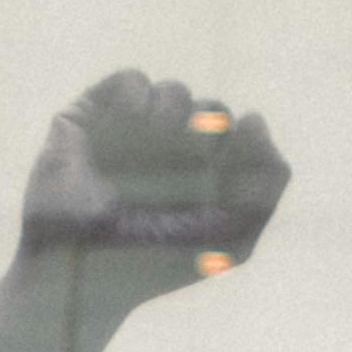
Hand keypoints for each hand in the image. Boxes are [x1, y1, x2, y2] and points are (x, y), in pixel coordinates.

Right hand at [14, 65, 291, 268]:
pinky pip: (130, 81)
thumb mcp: (233, 239)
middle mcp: (168, 155)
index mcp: (203, 181)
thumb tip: (253, 119)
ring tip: (158, 140)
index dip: (244, 143)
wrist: (84, 270)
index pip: (240, 138)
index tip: (228, 166)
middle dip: (210, 129)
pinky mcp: (92, 119)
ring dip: (177, 112)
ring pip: (175, 91)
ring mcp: (130, 135)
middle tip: (193, 160)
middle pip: (212, 111)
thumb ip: (266, 184)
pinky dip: (140, 94)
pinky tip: (135, 121)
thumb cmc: (157, 264)